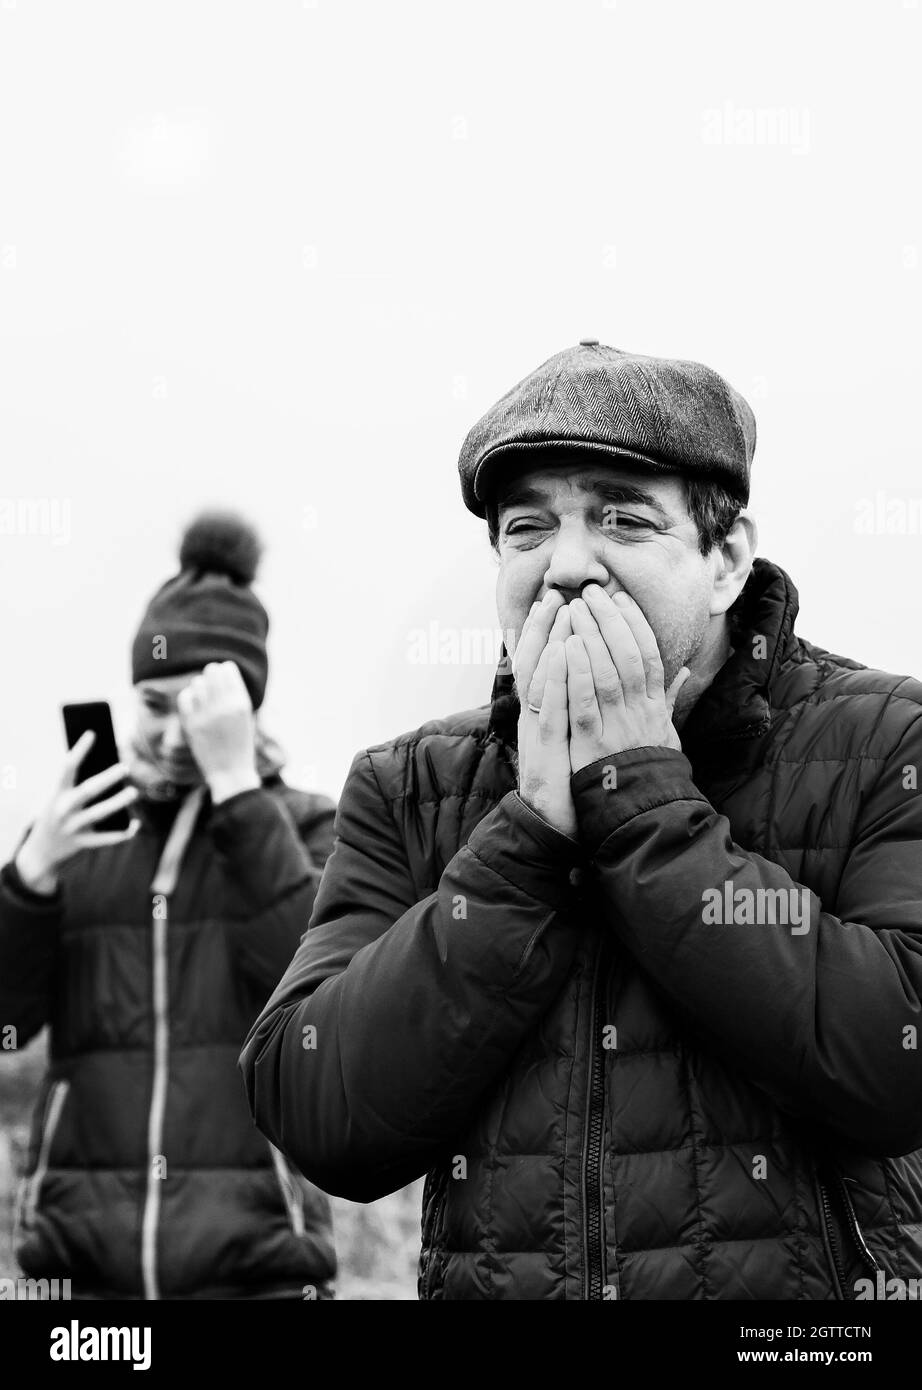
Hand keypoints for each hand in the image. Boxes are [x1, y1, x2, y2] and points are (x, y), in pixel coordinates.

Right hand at [14, 732, 139, 893]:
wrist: (40, 852)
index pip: (68, 768)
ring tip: (133, 792)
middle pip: (88, 791)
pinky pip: (107, 839)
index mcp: (57, 794)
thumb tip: (110, 767)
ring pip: (99, 814)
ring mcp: (73, 828)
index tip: (92, 733)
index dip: (80, 750)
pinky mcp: (83, 844)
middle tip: (125, 767)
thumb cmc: (57, 815)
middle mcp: (64, 810)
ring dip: (118, 803)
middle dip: (107, 779)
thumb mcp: (60, 799)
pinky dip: (124, 832)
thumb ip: (79, 786)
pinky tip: (136, 824)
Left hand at [177, 661, 259, 803]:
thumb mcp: (247, 717)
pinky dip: (188, 696)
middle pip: (211, 671)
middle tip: (210, 682)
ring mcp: (207, 715)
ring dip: (199, 685)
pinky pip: (185, 698)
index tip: (222, 676)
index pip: (228, 669)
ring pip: (196, 682)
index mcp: (241, 703)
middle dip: (210, 675)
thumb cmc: (241, 745)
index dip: (224, 670)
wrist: (231, 773)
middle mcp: (224, 706)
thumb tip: (223, 676)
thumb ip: (236, 697)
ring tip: (202, 694)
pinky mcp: (192, 724)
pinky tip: (193, 702)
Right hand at [514, 596, 576, 837]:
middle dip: (543, 627)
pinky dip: (552, 678)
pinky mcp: (546, 747)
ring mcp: (539, 730)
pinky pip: (548, 706)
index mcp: (549, 714)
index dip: (550, 634)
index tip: (559, 601)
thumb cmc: (570, 786)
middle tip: (552, 593)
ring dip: (545, 641)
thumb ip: (590, 716)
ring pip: (539, 677)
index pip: (546, 666)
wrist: (551, 828)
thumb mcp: (578, 745)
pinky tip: (557, 653)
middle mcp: (539, 717)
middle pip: (535, 664)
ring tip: (553, 610)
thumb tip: (610, 694)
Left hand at [565, 585, 689, 773]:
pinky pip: (584, 702)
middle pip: (629, 656)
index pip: (649, 655)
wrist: (641, 810)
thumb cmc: (650, 768)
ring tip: (576, 609)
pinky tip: (566, 648)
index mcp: (655, 706)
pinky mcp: (593, 743)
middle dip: (610, 621)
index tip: (621, 598)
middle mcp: (640, 712)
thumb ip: (669, 699)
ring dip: (591, 638)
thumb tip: (684, 670)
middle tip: (591, 592)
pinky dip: (576, 673)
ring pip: (607, 673)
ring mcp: (617, 726)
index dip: (635, 624)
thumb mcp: (666, 732)